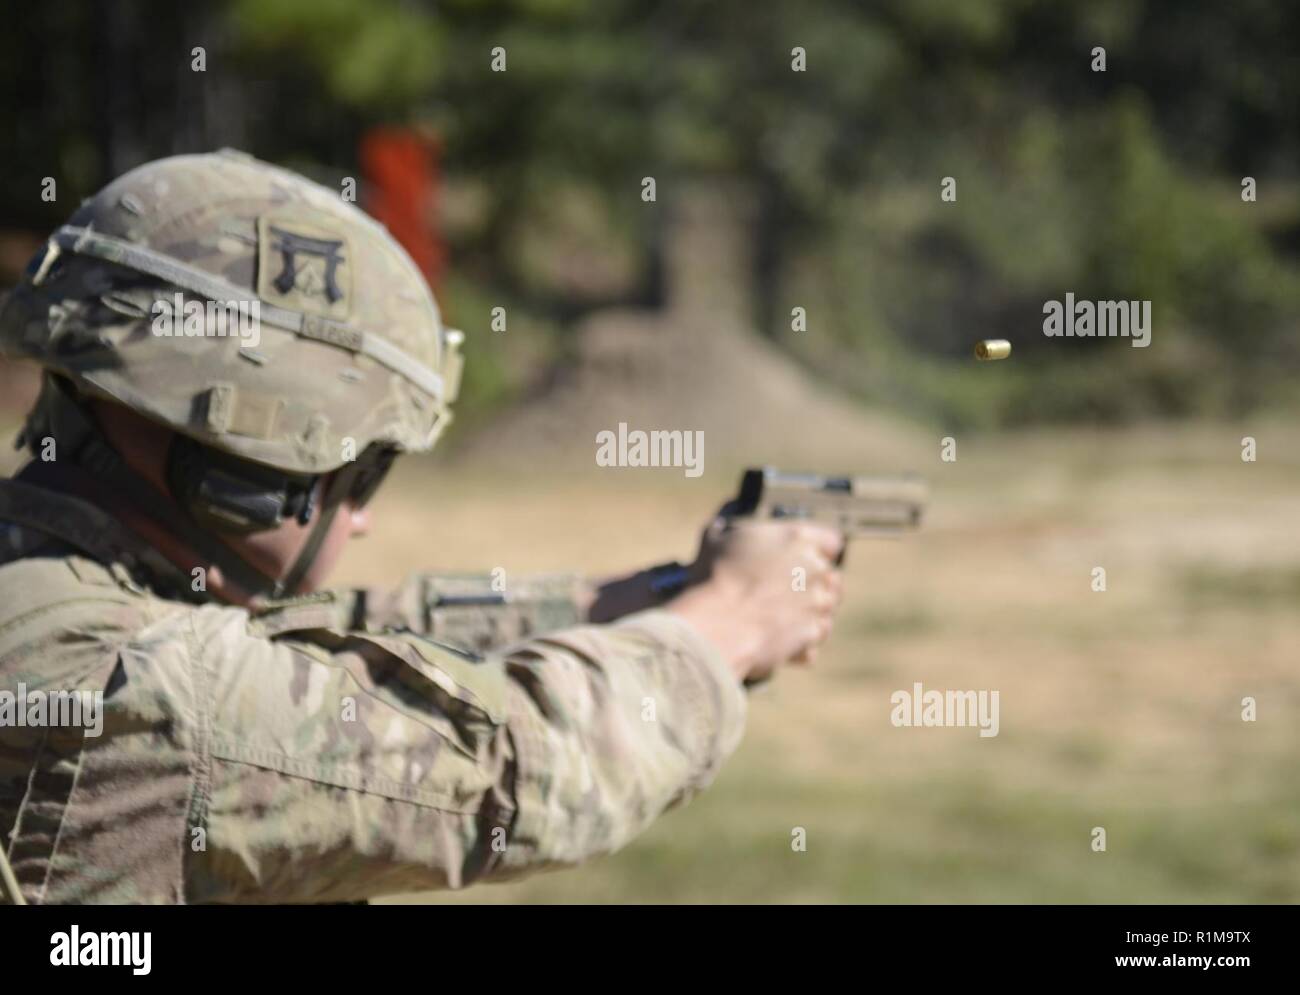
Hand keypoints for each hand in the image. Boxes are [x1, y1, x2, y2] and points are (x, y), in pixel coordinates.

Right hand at [667, 515, 845, 683]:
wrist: (718, 624)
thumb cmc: (714, 578)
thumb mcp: (713, 542)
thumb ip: (724, 532)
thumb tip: (718, 529)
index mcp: (797, 538)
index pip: (831, 540)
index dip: (820, 550)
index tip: (804, 558)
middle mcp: (815, 569)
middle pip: (832, 577)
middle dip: (816, 585)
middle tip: (789, 592)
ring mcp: (817, 603)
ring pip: (828, 609)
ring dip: (812, 614)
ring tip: (784, 619)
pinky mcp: (812, 634)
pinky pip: (814, 640)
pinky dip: (802, 645)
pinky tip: (782, 644)